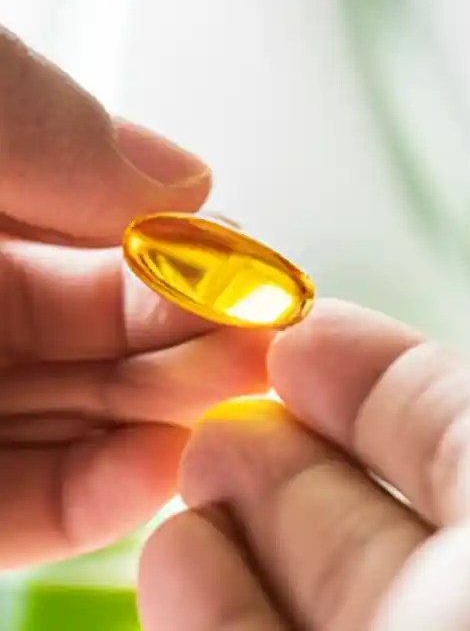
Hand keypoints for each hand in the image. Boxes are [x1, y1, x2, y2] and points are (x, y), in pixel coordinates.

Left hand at [0, 27, 271, 567]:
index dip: (194, 266)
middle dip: (205, 350)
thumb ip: (42, 125)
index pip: (104, 243)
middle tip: (277, 357)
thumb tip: (183, 182)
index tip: (271, 284)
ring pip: (82, 430)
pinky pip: (18, 511)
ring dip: (174, 428)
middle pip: (110, 343)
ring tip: (242, 412)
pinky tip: (156, 468)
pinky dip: (98, 500)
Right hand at [136, 300, 469, 630]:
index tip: (311, 331)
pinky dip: (213, 608)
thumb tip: (351, 345)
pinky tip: (182, 550)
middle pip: (402, 535)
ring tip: (205, 450)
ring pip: (325, 607)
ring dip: (256, 524)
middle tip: (246, 380)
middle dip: (318, 452)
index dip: (406, 395)